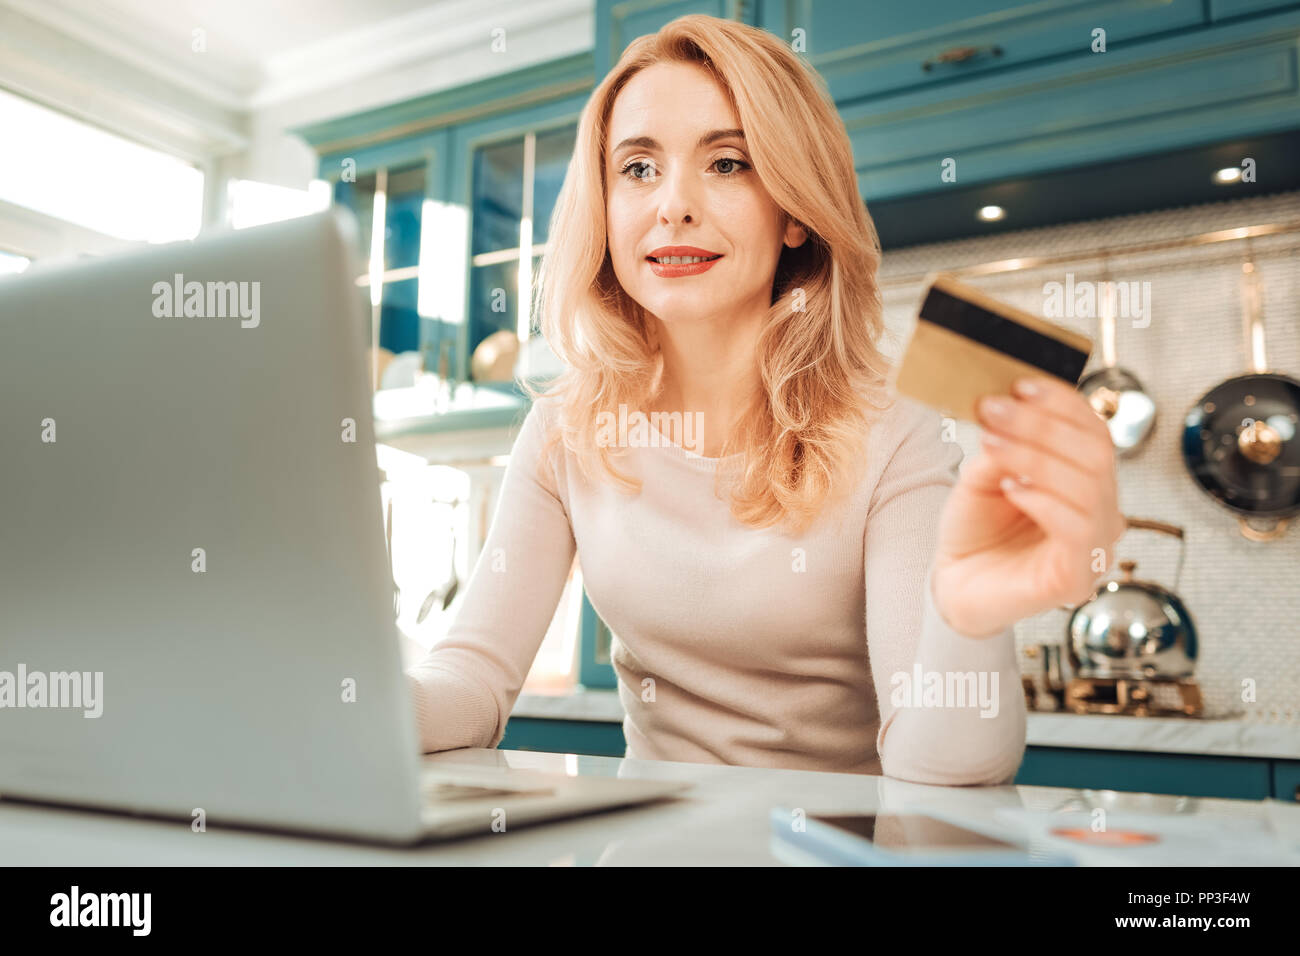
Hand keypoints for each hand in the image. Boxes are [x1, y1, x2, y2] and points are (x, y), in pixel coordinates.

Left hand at [930, 376, 1125, 637]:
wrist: (955, 586)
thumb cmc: (976, 532)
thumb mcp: (984, 476)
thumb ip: (1002, 447)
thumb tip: (1008, 411)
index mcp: (1087, 483)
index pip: (1094, 432)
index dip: (1063, 403)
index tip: (1021, 384)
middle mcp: (1101, 513)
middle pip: (1095, 453)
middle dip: (1044, 424)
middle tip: (995, 409)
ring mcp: (1095, 547)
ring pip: (1089, 486)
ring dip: (1037, 456)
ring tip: (994, 442)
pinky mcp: (1078, 577)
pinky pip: (1076, 528)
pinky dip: (1042, 499)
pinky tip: (1010, 487)